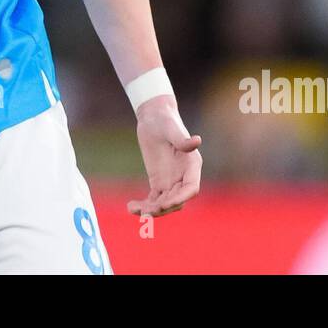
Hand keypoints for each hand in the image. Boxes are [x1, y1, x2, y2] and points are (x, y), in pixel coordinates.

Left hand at [127, 96, 201, 217]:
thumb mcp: (170, 128)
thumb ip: (181, 138)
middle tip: (145, 211)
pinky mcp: (158, 182)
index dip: (180, 198)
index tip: (164, 204)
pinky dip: (144, 205)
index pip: (191, 188)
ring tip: (133, 209)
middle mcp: (184, 176)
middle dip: (163, 208)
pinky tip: (130, 207)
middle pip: (177, 200)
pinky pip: (153, 199)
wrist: (154, 117)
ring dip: (151, 210)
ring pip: (165, 204)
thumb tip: (197, 141)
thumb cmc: (164, 119)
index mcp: (192, 165)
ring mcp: (171, 181)